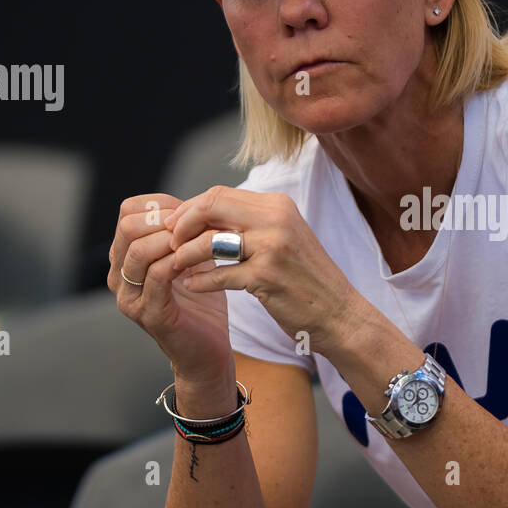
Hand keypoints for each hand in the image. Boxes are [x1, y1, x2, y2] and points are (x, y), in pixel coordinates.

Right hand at [107, 192, 232, 377]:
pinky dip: (180, 262)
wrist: (207, 349)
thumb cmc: (201, 300)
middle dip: (166, 219)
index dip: (160, 203)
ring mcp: (129, 296)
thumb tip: (192, 201)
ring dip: (174, 240)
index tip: (190, 210)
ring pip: (139, 250)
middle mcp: (119, 275)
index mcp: (125, 257)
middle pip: (128, 226)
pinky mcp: (148, 313)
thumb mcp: (192, 256)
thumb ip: (184, 231)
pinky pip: (157, 275)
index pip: (128, 211)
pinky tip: (198, 260)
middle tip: (196, 226)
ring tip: (200, 242)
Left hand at [165, 186, 362, 359]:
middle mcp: (276, 219)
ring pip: (210, 241)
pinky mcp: (267, 276)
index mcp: (278, 205)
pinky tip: (191, 285)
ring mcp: (272, 247)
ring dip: (186, 254)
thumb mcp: (283, 238)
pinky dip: (200, 280)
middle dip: (182, 224)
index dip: (190, 208)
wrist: (338, 313)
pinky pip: (219, 274)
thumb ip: (249, 223)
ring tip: (176, 266)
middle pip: (211, 207)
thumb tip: (201, 214)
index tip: (174, 225)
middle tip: (169, 243)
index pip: (220, 194)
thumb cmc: (306, 278)